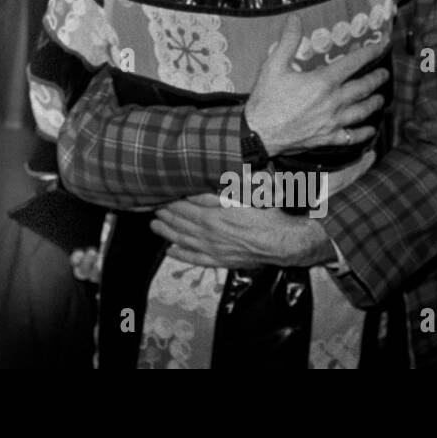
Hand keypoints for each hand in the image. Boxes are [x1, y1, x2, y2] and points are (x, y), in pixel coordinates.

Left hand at [151, 193, 332, 267]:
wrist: (284, 242)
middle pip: (180, 221)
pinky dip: (181, 255)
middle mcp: (209, 232)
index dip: (170, 198)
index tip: (159, 192)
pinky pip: (196, 258)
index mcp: (213, 214)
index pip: (184, 204)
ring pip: (183, 239)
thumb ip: (224, 185)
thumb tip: (204, 177)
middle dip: (164, 213)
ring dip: (166, 232)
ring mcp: (213, 248)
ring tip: (154, 226)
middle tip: (152, 206)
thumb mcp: (246, 191)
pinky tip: (170, 252)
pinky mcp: (221, 260)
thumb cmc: (267, 214)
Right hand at [243, 15, 387, 157]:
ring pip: (363, 111)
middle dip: (377, 79)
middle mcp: (334, 101)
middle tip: (384, 74)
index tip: (382, 47)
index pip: (353, 64)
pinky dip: (364, 132)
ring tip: (380, 98)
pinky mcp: (328, 138)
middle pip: (363, 88)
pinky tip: (370, 129)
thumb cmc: (266, 100)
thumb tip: (295, 19)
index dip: (370, 53)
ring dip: (374, 103)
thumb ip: (288, 41)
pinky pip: (353, 136)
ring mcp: (333, 121)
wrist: (259, 133)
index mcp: (323, 82)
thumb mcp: (273, 65)